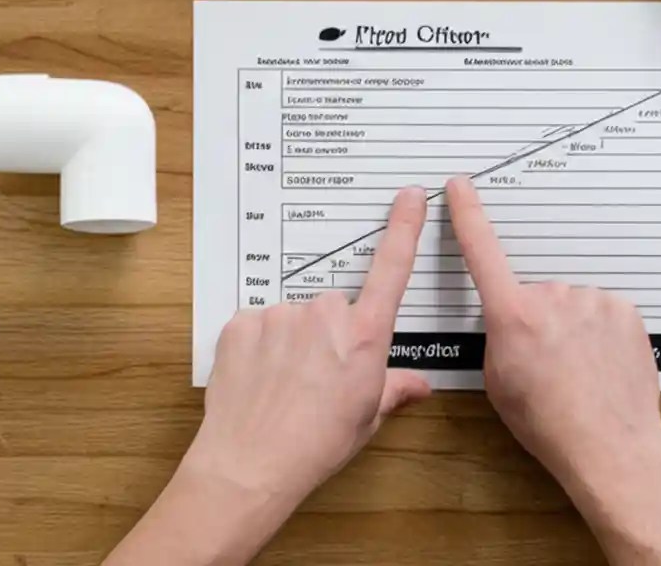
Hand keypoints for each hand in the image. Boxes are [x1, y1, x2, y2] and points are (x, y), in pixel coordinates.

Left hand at [104, 186, 429, 565]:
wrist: (252, 463)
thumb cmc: (315, 445)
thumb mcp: (367, 417)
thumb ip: (394, 389)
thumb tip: (419, 384)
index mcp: (365, 335)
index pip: (392, 269)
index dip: (404, 228)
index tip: (411, 197)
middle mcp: (325, 314)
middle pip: (333, 307)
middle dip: (328, 333)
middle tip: (318, 377)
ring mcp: (280, 315)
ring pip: (293, 317)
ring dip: (291, 341)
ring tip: (285, 384)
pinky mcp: (242, 322)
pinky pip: (257, 325)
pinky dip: (259, 346)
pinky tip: (259, 378)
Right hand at [444, 177, 660, 486]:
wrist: (608, 445)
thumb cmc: (549, 423)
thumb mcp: (498, 382)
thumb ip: (497, 337)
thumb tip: (509, 320)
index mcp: (512, 315)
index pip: (482, 250)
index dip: (467, 214)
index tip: (460, 187)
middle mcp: (553, 297)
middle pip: (535, 295)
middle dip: (537, 320)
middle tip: (546, 364)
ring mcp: (593, 300)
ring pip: (572, 304)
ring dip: (572, 328)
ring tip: (578, 371)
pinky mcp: (624, 309)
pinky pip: (602, 312)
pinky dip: (600, 333)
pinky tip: (600, 364)